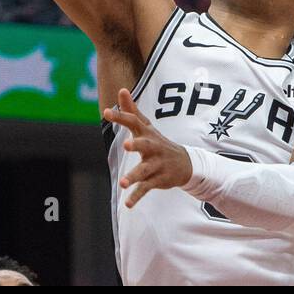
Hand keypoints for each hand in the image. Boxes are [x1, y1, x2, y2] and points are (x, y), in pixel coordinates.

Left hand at [102, 88, 192, 207]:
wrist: (186, 163)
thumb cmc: (159, 143)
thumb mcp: (147, 126)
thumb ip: (132, 110)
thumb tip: (121, 89)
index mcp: (147, 134)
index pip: (134, 122)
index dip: (121, 117)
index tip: (106, 112)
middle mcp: (153, 148)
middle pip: (145, 144)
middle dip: (137, 144)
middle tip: (126, 145)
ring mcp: (156, 164)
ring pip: (144, 170)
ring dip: (134, 176)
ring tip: (123, 183)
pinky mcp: (158, 179)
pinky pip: (146, 188)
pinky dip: (137, 196)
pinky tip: (127, 204)